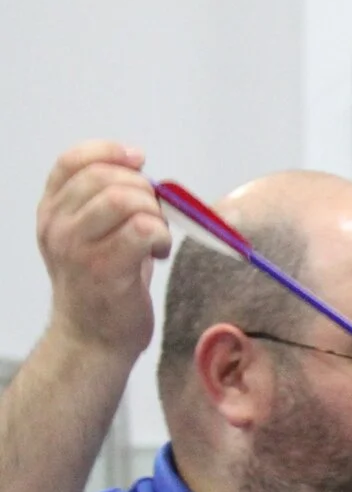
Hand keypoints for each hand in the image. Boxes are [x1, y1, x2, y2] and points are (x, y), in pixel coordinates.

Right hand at [37, 142, 168, 360]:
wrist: (93, 339)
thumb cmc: (103, 285)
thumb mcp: (94, 236)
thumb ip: (107, 201)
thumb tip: (142, 170)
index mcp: (52, 211)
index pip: (72, 161)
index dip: (109, 152)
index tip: (139, 160)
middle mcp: (56, 225)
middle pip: (106, 177)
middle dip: (144, 190)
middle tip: (155, 217)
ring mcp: (76, 246)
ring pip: (124, 199)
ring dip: (154, 214)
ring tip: (156, 238)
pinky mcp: (103, 268)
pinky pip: (142, 229)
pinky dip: (161, 235)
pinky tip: (158, 252)